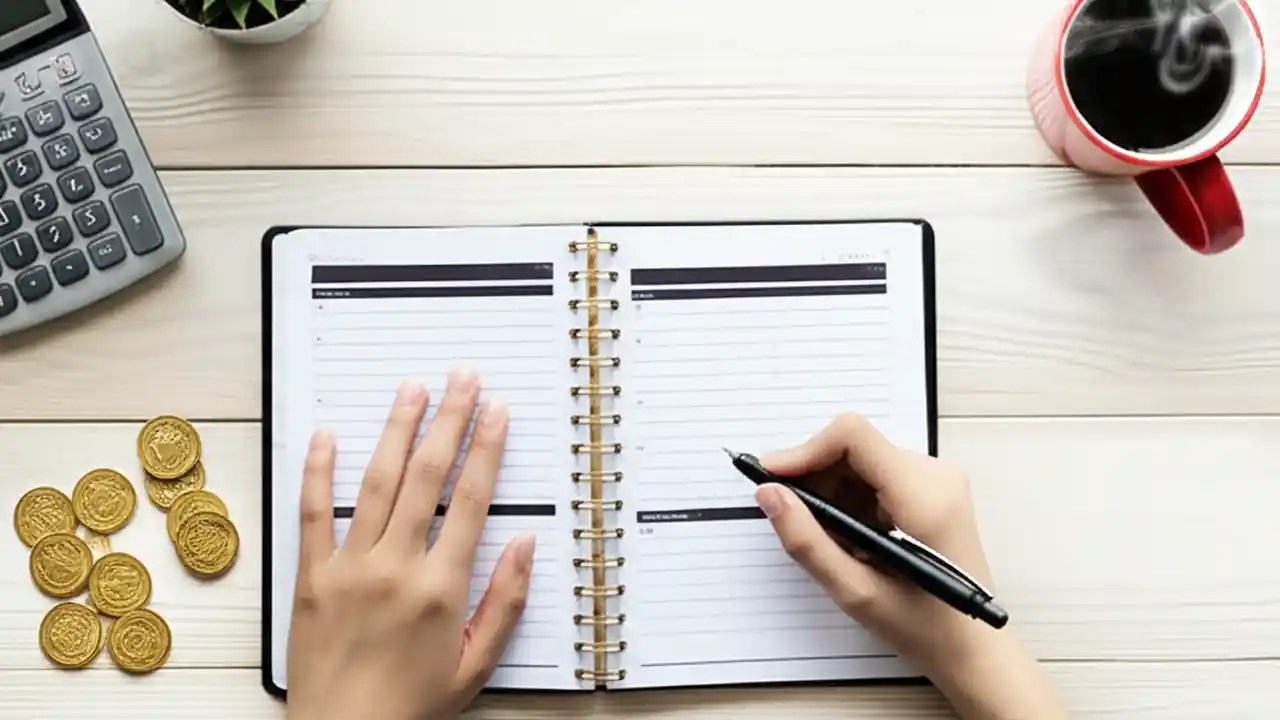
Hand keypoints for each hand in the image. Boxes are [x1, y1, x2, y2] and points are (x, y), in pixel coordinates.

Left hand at [286, 370, 535, 719]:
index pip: (470, 500)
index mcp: (441, 588)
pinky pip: (314, 513)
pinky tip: (330, 435)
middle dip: (449, 420)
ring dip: (398, 430)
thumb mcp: (476, 664)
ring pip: (378, 482)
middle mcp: (396, 567)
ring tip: (412, 390)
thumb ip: (505, 602)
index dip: (486, 449)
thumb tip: (526, 547)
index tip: (495, 412)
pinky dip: (320, 471)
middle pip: (428, 477)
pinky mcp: (311, 576)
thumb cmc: (410, 706)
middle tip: (461, 379)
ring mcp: (350, 567)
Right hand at [756, 414, 1065, 719]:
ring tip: (829, 538)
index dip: (805, 451)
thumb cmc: (926, 628)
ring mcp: (937, 479)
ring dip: (831, 491)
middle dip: (814, 476)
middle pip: (854, 447)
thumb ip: (808, 541)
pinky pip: (874, 474)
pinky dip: (849, 498)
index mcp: (925, 498)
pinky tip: (849, 536)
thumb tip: (770, 495)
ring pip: (860, 459)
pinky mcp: (931, 488)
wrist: (973, 646)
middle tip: (792, 517)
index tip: (772, 477)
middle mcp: (936, 476)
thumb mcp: (855, 591)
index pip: (854, 437)